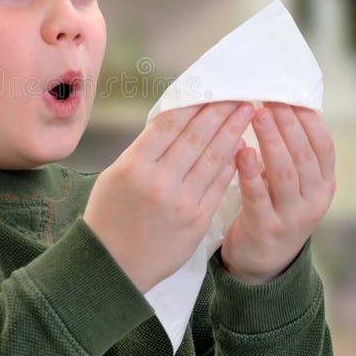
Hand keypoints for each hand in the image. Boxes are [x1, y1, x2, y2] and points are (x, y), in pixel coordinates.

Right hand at [84, 101, 253, 292]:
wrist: (113, 266)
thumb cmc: (110, 216)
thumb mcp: (116, 174)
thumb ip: (145, 150)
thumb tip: (177, 121)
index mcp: (134, 165)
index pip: (171, 123)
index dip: (195, 103)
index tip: (211, 89)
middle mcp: (159, 181)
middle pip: (197, 136)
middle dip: (221, 111)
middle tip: (238, 93)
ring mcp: (181, 202)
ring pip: (213, 157)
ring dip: (233, 131)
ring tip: (245, 113)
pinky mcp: (197, 220)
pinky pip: (219, 184)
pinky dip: (231, 162)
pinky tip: (242, 146)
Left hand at [221, 103, 335, 283]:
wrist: (263, 260)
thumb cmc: (274, 206)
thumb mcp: (292, 181)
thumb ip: (291, 151)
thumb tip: (278, 102)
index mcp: (324, 183)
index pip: (323, 145)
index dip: (307, 119)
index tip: (287, 95)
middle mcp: (314, 199)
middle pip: (304, 155)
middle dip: (287, 124)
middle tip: (268, 99)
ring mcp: (292, 215)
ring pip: (284, 173)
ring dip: (271, 141)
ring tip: (257, 115)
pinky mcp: (266, 227)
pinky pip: (258, 196)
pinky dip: (250, 172)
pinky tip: (241, 151)